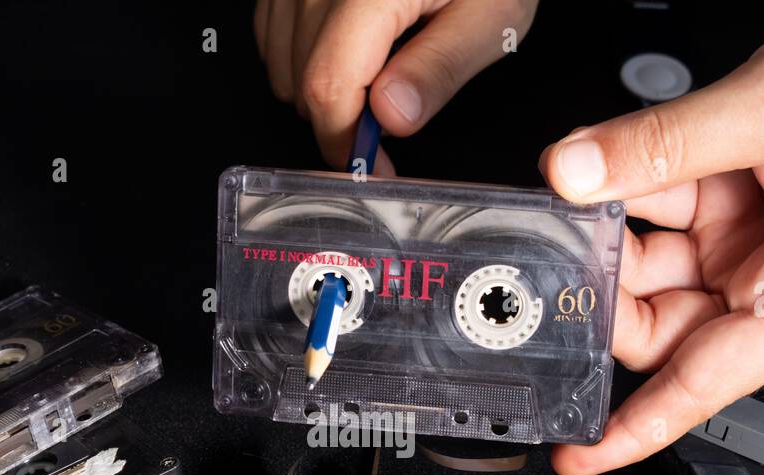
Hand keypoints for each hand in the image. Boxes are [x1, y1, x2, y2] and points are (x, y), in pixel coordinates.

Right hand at [254, 0, 537, 172]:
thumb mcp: (492, 15)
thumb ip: (439, 67)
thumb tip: (389, 118)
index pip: (329, 90)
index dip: (348, 146)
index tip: (375, 169)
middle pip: (301, 83)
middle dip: (342, 120)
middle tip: (389, 119)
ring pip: (280, 64)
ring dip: (320, 90)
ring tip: (378, 74)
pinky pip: (272, 31)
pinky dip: (301, 56)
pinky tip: (349, 51)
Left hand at [541, 0, 763, 474]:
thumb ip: (664, 145)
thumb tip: (574, 173)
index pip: (701, 386)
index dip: (633, 428)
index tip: (576, 454)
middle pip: (662, 329)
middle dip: (607, 298)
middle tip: (562, 255)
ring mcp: (754, 246)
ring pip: (653, 273)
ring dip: (611, 238)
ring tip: (578, 199)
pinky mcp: (739, 206)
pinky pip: (665, 218)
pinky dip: (630, 194)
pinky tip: (604, 168)